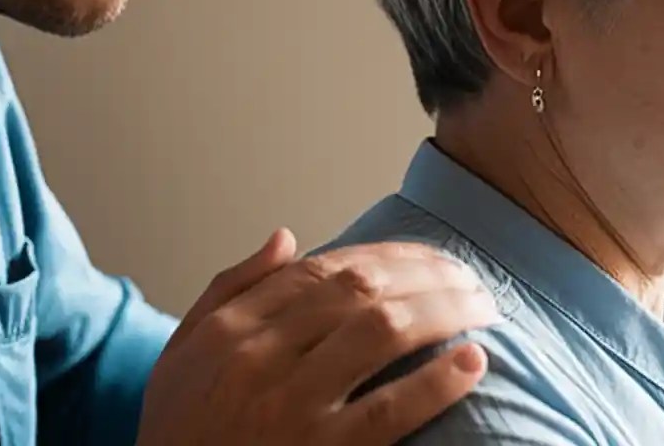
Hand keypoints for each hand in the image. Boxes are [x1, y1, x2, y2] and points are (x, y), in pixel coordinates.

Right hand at [136, 229, 499, 445]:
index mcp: (231, 328)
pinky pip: (389, 409)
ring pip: (383, 331)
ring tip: (483, 308)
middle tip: (470, 276)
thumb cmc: (179, 432)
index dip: (385, 256)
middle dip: (425, 273)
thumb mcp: (182, 353)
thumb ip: (230, 288)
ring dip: (444, 310)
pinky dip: (436, 382)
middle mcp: (260, 356)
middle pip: (361, 289)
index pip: (322, 270)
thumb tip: (286, 237)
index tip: (425, 257)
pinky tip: (472, 363)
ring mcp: (291, 406)